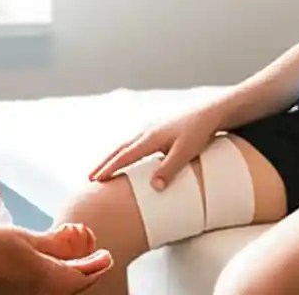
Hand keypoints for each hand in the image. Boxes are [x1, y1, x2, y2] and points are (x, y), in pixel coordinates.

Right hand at [0, 224, 112, 293]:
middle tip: (90, 256)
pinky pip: (38, 289)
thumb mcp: (23, 238)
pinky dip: (44, 277)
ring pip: (55, 287)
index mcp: (52, 280)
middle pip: (72, 284)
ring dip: (63, 273)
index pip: (85, 273)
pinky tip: (35, 267)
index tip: (105, 255)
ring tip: (63, 258)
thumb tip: (79, 236)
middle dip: (82, 268)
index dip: (97, 262)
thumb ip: (55, 241)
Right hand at [89, 105, 222, 190]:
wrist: (209, 112)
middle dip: (103, 163)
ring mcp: (149, 128)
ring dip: (111, 156)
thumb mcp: (185, 152)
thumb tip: (154, 187)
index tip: (96, 180)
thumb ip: (169, 169)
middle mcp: (145, 132)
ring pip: (124, 144)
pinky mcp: (155, 128)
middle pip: (118, 149)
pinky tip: (124, 156)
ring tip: (101, 169)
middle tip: (89, 177)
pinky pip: (132, 141)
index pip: (124, 156)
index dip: (109, 168)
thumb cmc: (198, 132)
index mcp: (150, 138)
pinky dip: (122, 151)